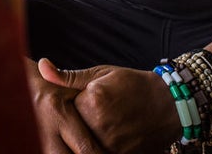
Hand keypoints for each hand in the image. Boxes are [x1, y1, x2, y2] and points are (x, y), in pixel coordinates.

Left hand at [36, 58, 179, 153]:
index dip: (69, 106)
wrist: (169, 104)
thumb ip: (69, 76)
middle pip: (72, 130)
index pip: (64, 109)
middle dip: (75, 124)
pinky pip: (98, 153)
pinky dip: (98, 146)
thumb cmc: (133, 85)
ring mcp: (109, 144)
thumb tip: (42, 66)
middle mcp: (99, 125)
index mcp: (92, 101)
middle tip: (94, 115)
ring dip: (86, 136)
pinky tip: (106, 135)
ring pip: (83, 144)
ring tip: (102, 123)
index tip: (77, 102)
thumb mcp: (102, 73)